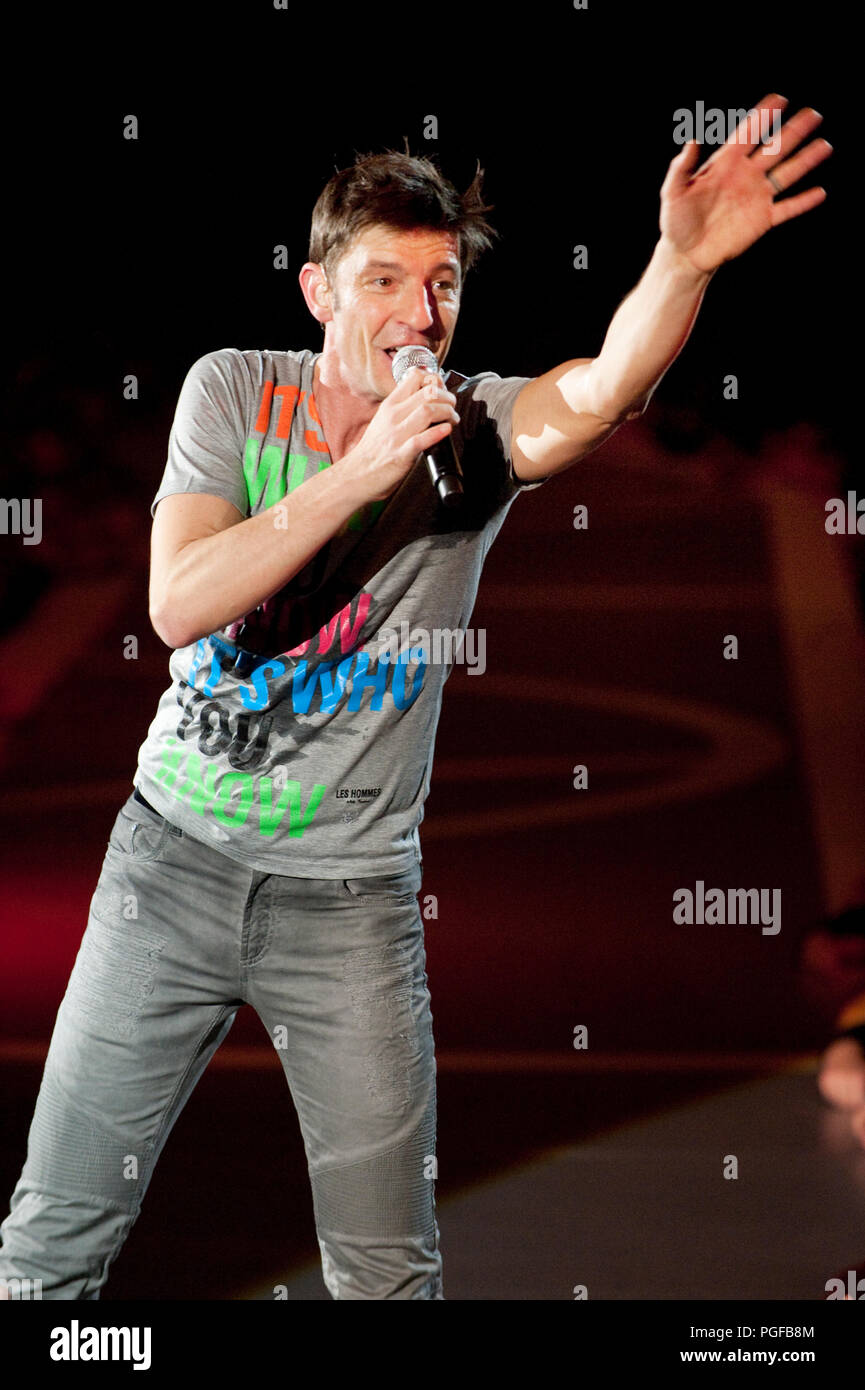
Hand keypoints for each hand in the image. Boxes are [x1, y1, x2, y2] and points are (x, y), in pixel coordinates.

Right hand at [343, 366, 458, 501]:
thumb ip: (403, 408)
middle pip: (428, 392)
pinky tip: (446, 430)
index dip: (435, 379)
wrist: (356, 474)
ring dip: (448, 412)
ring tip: (452, 419)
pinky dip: (438, 432)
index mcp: (390, 404)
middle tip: (452, 406)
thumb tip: (427, 399)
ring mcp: (397, 435)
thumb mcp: (384, 420)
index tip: (442, 389)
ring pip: (428, 410)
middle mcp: (394, 416)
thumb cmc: (373, 450)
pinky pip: (421, 439)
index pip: (415, 376)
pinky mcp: (401, 454)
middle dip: (447, 396)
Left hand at [659, 94, 831, 272]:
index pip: (748, 134)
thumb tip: (692, 139)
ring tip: (825, 146)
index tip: (779, 100)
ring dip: (806, 160)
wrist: (685, 254)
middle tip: (813, 114)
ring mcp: (756, 196)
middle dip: (793, 131)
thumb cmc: (676, 221)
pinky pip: (787, 208)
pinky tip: (820, 193)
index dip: (763, 117)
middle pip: (775, 148)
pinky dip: (803, 202)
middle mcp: (745, 175)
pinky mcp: (762, 219)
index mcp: (725, 164)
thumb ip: (682, 166)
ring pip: (786, 173)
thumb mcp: (673, 192)